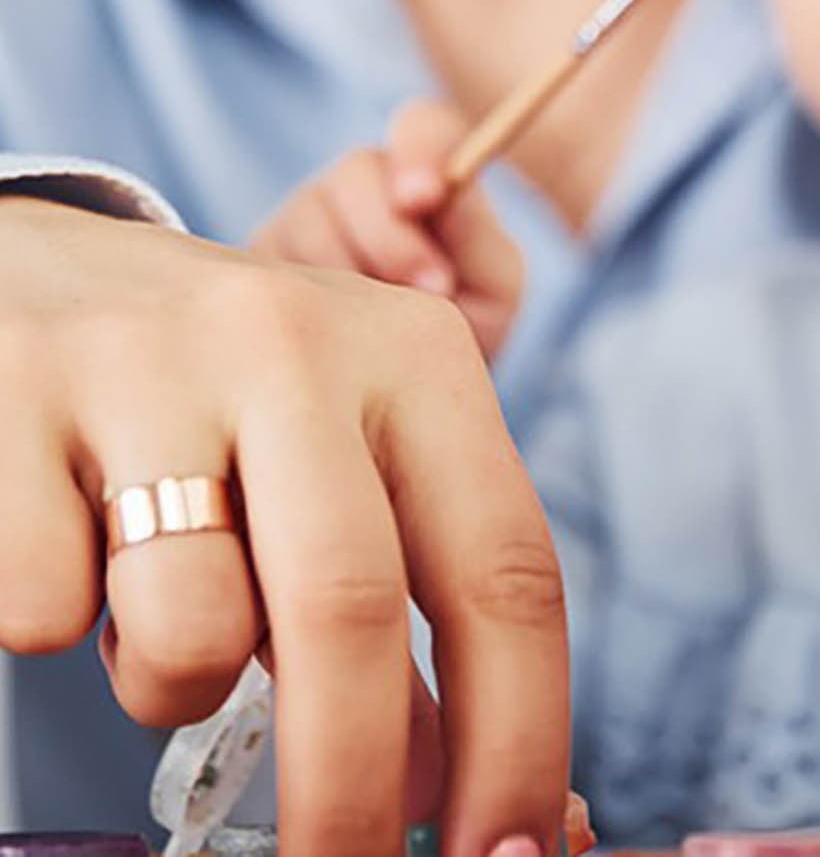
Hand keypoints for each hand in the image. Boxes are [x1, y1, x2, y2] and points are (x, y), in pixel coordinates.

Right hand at [0, 194, 567, 856]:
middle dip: (351, 793)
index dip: (522, 736)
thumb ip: (410, 614)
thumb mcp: (345, 463)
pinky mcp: (19, 398)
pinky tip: (69, 544)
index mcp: (415, 355)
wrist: (52, 269)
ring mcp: (153, 361)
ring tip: (160, 618)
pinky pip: (46, 610)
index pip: (506, 566)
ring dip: (175, 686)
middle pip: (352, 611)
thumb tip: (474, 798)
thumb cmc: (227, 393)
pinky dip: (59, 627)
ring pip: (191, 627)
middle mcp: (299, 339)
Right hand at [255, 99, 522, 358]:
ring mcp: (302, 216)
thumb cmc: (465, 332)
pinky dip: (304, 301)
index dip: (421, 149)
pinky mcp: (253, 258)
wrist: (411, 398)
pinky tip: (330, 338)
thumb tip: (442, 196)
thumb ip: (479, 236)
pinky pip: (266, 265)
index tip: (426, 195)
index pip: (423, 128)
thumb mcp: (493, 290)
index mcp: (425, 177)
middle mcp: (360, 184)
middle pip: (356, 172)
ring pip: (309, 220)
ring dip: (351, 276)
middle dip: (390, 234)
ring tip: (383, 328)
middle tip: (427, 290)